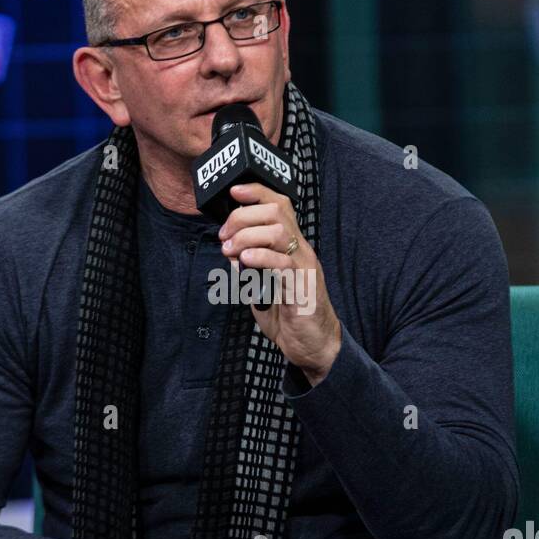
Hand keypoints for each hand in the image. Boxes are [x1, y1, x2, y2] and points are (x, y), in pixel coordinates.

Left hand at [217, 182, 341, 385]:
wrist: (314, 346)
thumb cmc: (290, 316)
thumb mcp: (264, 285)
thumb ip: (250, 267)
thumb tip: (231, 251)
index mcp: (293, 247)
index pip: (280, 206)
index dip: (257, 193)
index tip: (234, 193)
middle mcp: (301, 251)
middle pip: (276, 213)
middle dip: (243, 217)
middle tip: (224, 236)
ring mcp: (304, 267)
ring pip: (279, 232)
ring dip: (247, 236)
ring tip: (230, 251)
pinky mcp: (302, 287)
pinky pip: (283, 263)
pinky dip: (260, 257)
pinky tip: (244, 262)